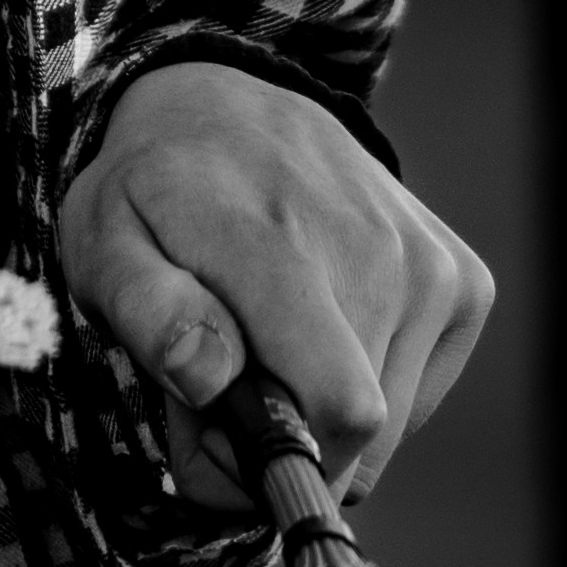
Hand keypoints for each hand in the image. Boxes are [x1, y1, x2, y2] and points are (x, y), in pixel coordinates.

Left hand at [55, 60, 493, 505]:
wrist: (227, 104)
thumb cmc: (153, 192)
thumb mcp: (102, 244)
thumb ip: (147, 313)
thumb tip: (210, 376)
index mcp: (283, 246)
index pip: (342, 412)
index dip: (273, 461)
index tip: (211, 431)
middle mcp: (380, 252)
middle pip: (357, 436)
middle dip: (284, 440)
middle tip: (225, 385)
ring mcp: (433, 266)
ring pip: (390, 426)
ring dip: (321, 415)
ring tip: (269, 346)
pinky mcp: (464, 281)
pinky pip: (418, 397)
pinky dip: (368, 387)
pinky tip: (322, 330)